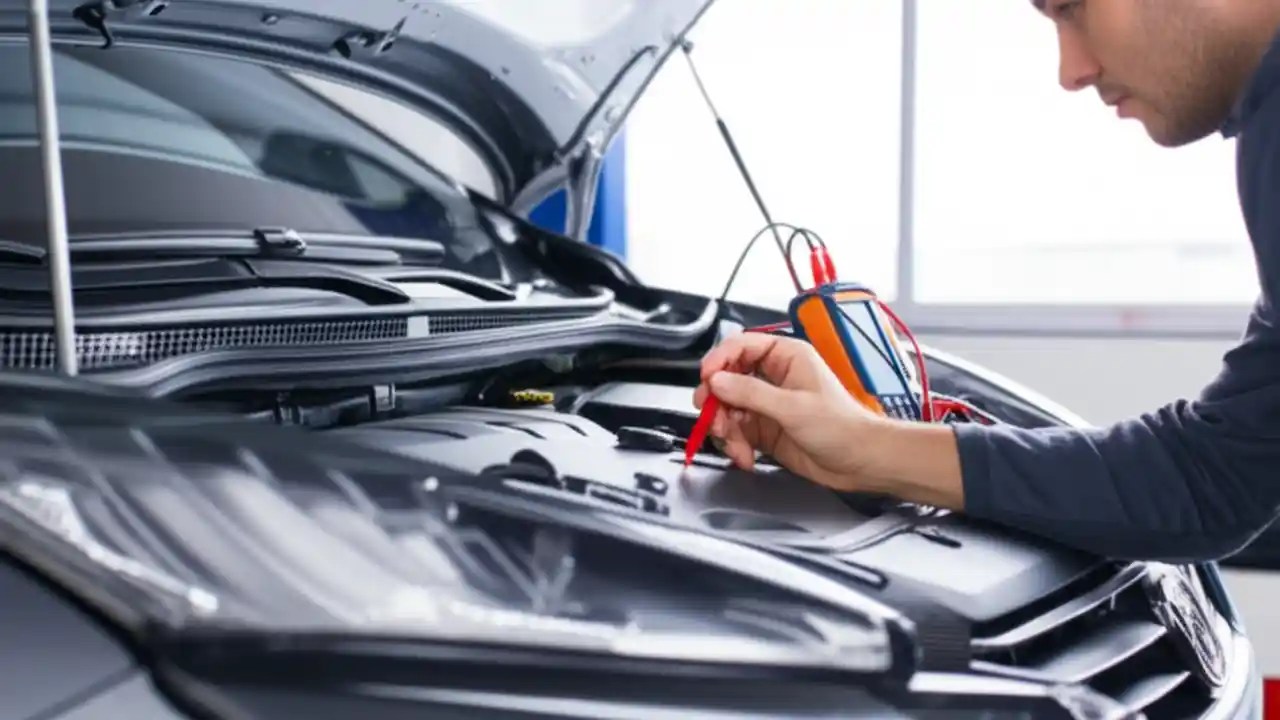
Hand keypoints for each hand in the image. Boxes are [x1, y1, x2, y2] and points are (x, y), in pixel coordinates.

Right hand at [692, 332, 887, 491]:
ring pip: (727, 408)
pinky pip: (735, 432)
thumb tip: (717, 381)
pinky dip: (734, 445)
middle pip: (727, 379)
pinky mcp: (764, 430)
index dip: (719, 360)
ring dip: (725, 429)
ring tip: (736, 446)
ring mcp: (767, 404)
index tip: (706, 378)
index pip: (740, 346)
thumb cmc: (841, 426)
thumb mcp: (793, 407)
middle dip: (716, 401)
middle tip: (712, 417)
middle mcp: (773, 377)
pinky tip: (746, 457)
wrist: (860, 462)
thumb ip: (751, 393)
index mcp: (786, 356)